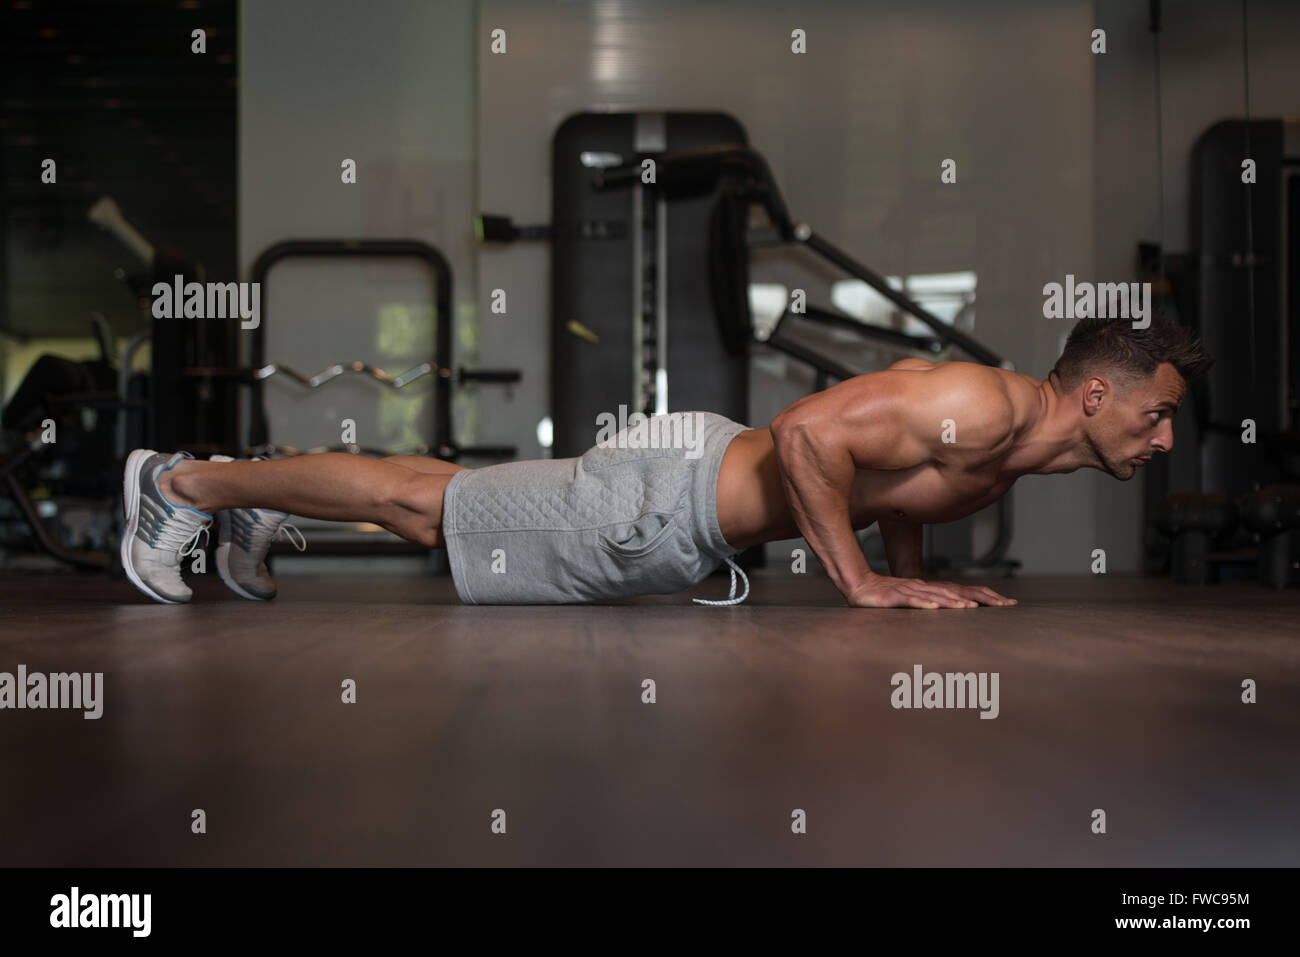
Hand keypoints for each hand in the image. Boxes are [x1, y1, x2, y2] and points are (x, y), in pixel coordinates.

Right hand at [846, 577, 1016, 608]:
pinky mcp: (894, 596)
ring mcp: (908, 590)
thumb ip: (927, 605)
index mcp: (929, 589)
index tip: (1006, 604)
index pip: (960, 593)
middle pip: (953, 593)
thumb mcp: (909, 601)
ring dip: (951, 603)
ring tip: (968, 610)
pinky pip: (911, 601)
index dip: (983, 597)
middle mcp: (922, 587)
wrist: (858, 585)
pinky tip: (935, 608)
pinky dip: (924, 604)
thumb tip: (947, 613)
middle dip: (976, 600)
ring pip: (934, 596)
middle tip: (998, 606)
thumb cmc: (883, 597)